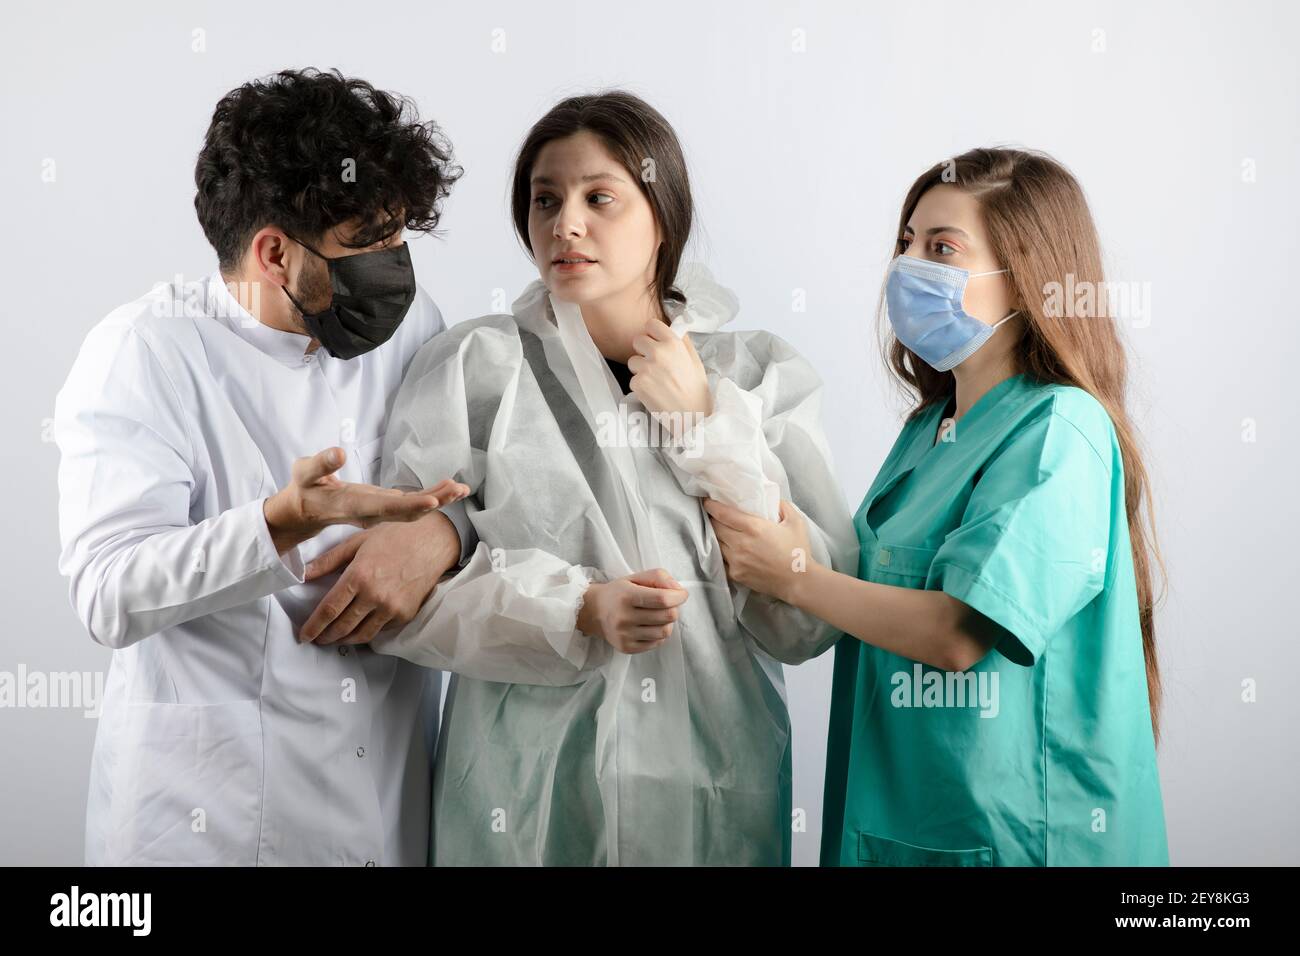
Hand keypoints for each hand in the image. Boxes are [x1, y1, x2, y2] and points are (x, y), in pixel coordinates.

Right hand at [263, 446, 468, 552]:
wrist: (305, 511)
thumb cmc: (305, 489)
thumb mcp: (304, 473)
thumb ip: (321, 464)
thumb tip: (338, 452)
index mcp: (356, 505)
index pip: (387, 507)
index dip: (411, 506)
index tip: (433, 502)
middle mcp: (372, 513)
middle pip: (408, 512)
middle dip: (435, 502)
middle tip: (459, 490)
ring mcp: (381, 512)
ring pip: (414, 510)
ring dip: (439, 500)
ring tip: (461, 488)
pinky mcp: (386, 506)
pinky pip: (412, 505)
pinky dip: (432, 497)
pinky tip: (450, 489)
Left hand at [298, 509, 463, 644]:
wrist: (433, 541)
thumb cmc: (395, 536)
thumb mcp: (358, 541)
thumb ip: (329, 560)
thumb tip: (304, 574)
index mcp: (359, 576)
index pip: (329, 610)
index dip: (313, 626)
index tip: (304, 635)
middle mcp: (374, 595)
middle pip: (342, 627)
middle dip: (325, 637)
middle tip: (316, 639)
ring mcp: (391, 607)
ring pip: (361, 635)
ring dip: (344, 640)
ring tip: (335, 638)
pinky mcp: (405, 614)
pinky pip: (380, 630)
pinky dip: (366, 633)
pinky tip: (359, 629)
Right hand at [575, 568, 688, 654]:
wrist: (595, 612)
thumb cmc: (619, 592)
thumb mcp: (637, 577)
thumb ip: (660, 577)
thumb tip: (679, 592)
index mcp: (626, 596)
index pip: (662, 599)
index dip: (678, 596)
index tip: (681, 594)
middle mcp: (624, 618)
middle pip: (668, 616)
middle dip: (673, 608)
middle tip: (666, 604)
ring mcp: (625, 635)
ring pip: (665, 631)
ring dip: (667, 622)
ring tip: (657, 616)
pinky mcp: (627, 648)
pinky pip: (657, 643)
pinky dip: (658, 634)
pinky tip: (649, 626)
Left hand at [627, 318, 712, 431]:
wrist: (692, 417)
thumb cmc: (696, 390)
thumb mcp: (695, 361)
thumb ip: (683, 342)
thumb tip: (675, 327)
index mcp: (673, 343)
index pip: (651, 324)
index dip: (652, 334)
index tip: (655, 342)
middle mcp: (658, 353)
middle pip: (637, 340)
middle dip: (643, 351)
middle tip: (654, 364)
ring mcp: (646, 368)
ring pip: (633, 361)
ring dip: (640, 369)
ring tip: (656, 381)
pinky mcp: (637, 384)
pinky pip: (633, 379)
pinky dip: (640, 386)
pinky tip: (654, 392)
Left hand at [704, 498, 815, 602]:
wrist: (799, 581)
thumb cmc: (799, 551)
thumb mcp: (796, 522)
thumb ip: (782, 506)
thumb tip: (771, 499)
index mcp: (754, 527)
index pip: (723, 513)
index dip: (711, 505)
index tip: (707, 501)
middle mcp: (741, 543)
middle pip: (715, 527)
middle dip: (713, 519)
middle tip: (714, 515)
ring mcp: (736, 560)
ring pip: (716, 543)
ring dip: (715, 536)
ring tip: (719, 531)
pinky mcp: (735, 574)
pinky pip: (721, 560)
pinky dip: (720, 553)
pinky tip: (725, 549)